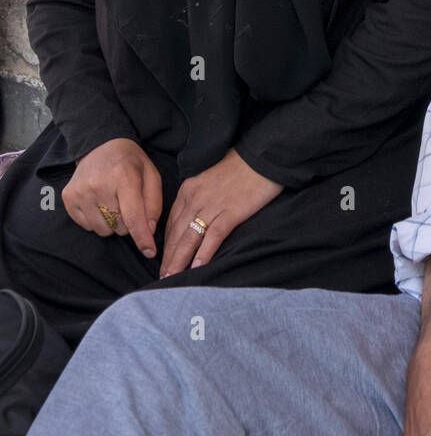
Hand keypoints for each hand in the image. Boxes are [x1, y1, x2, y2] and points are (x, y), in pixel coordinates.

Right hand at [62, 137, 161, 257]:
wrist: (100, 145)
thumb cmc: (130, 163)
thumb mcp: (151, 176)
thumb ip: (154, 204)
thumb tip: (149, 230)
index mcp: (123, 176)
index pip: (133, 216)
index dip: (142, 238)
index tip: (150, 252)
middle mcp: (98, 184)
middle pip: (119, 226)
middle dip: (128, 224)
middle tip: (128, 205)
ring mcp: (80, 192)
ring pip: (103, 230)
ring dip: (112, 224)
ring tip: (113, 203)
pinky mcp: (68, 198)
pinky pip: (87, 226)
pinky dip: (97, 221)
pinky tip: (100, 203)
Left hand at [159, 148, 282, 277]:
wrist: (261, 157)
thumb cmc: (240, 168)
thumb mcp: (211, 180)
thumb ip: (200, 197)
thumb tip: (197, 218)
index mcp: (189, 190)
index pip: (172, 223)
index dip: (166, 246)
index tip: (163, 262)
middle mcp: (195, 198)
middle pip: (176, 233)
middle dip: (168, 258)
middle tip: (163, 278)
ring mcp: (212, 205)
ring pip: (189, 238)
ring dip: (179, 260)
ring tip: (173, 278)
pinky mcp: (231, 211)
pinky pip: (213, 236)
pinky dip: (204, 253)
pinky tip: (197, 268)